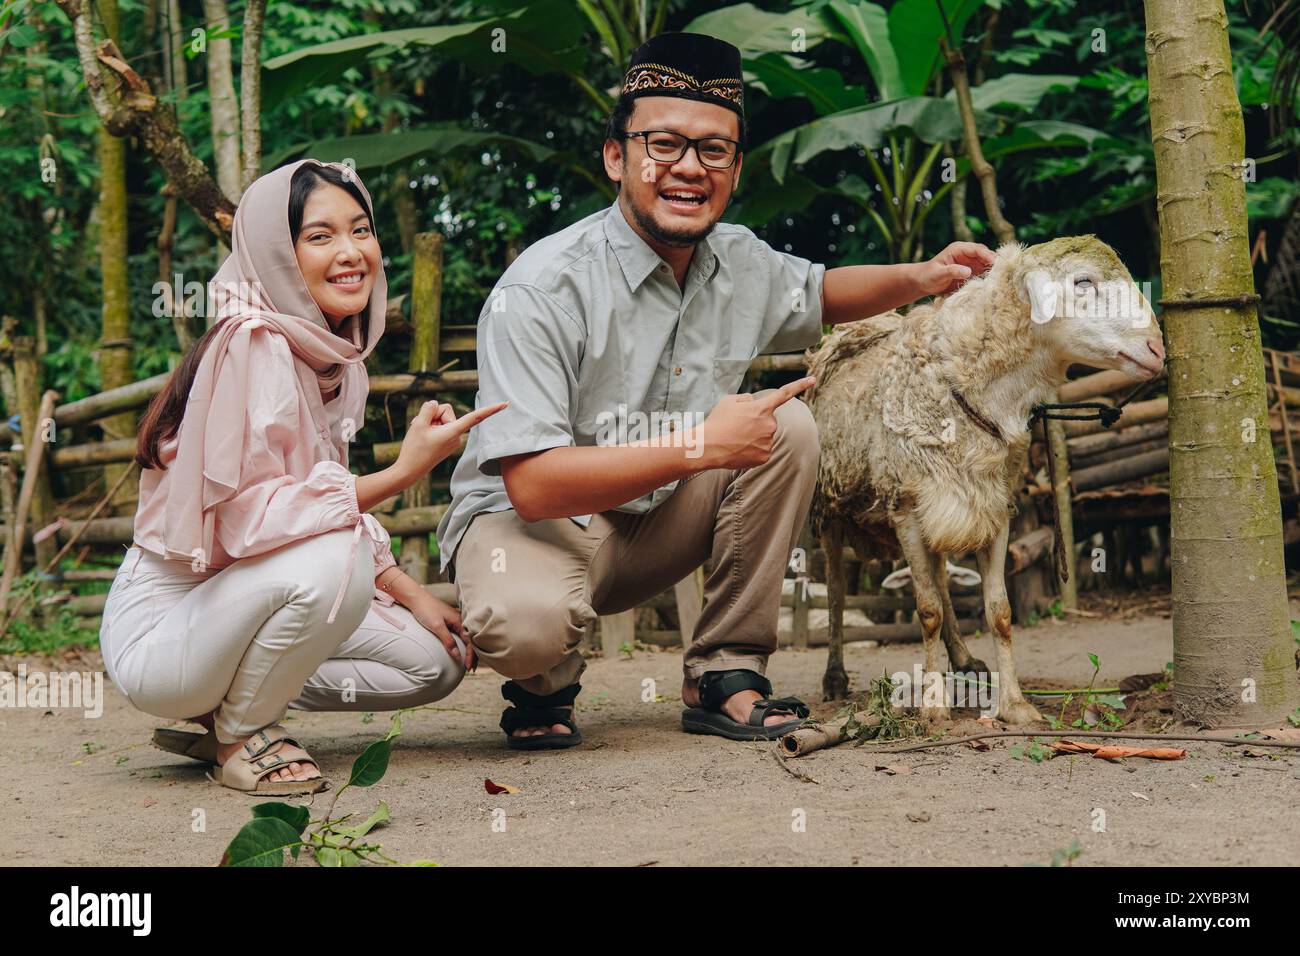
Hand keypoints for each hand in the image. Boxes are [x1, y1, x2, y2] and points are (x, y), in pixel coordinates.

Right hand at [394, 400, 506, 480]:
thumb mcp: (418, 424)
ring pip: (441, 417)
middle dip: (433, 415)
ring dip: (430, 422)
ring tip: (422, 435)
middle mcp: (457, 436)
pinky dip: (430, 427)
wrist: (409, 470)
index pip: (476, 418)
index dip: (491, 410)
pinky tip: (423, 437)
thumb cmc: (414, 448)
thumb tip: (436, 404)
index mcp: (454, 432)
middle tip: (423, 428)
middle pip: (446, 410)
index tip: (506, 404)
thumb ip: (429, 408)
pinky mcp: (447, 441)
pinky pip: (440, 425)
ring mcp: (452, 439)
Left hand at [406, 591, 475, 670]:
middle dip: (472, 654)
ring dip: (467, 650)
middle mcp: (460, 620)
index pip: (470, 641)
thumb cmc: (426, 609)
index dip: (470, 655)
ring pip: (465, 638)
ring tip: (468, 662)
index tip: (468, 667)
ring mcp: (455, 621)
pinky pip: (459, 635)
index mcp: (460, 620)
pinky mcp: (449, 622)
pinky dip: (461, 644)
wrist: (416, 598)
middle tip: (471, 668)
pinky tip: (460, 650)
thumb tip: (457, 655)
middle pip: (470, 640)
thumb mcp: (437, 627)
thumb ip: (448, 641)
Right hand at [698, 377, 815, 468]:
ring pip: (765, 436)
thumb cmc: (717, 422)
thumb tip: (754, 404)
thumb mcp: (729, 401)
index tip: (814, 379)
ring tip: (735, 438)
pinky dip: (752, 449)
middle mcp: (770, 424)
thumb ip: (747, 399)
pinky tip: (739, 449)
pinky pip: (762, 450)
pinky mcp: (765, 456)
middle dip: (757, 422)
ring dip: (754, 436)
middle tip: (737, 427)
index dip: (800, 385)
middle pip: (768, 420)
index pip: (785, 393)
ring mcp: (768, 441)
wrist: (708, 447)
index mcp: (762, 408)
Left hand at [916, 241, 996, 295]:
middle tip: (1003, 272)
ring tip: (1001, 280)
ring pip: (987, 266)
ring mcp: (971, 264)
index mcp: (958, 249)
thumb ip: (952, 271)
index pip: (977, 249)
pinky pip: (983, 275)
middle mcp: (967, 255)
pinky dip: (988, 279)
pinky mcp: (972, 274)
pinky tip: (993, 286)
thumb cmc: (928, 275)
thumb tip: (968, 271)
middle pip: (985, 256)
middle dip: (994, 263)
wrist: (923, 282)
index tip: (995, 263)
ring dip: (993, 272)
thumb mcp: (938, 273)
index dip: (987, 255)